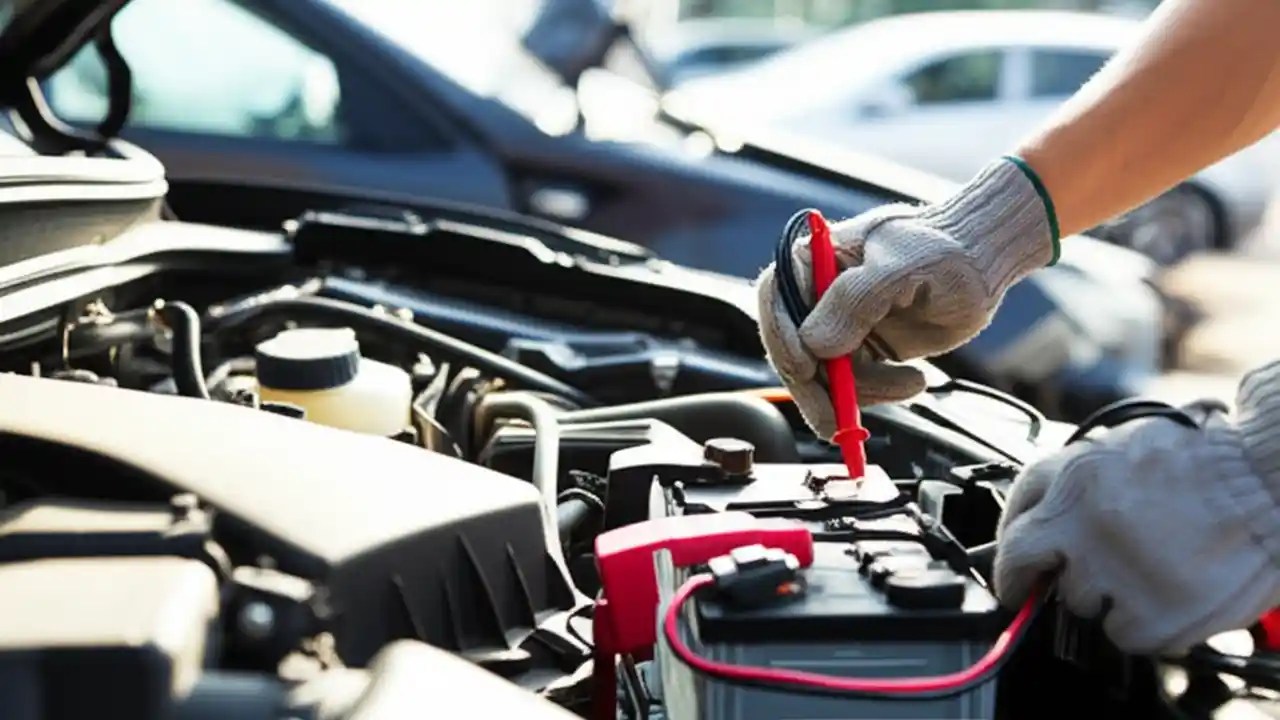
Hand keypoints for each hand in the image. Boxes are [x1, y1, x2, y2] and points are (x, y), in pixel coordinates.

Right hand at [756, 158, 1055, 438]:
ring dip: (858, 394)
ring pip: (822, 376)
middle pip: (792, 348)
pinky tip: (912, 381)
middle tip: (836, 421)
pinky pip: (851, 387)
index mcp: (816, 258)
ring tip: (909, 384)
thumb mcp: (901, 266)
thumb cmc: (944, 249)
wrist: (981, 264)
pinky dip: (876, 395)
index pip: (775, 299)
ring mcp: (838, 326)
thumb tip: (815, 345)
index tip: (806, 368)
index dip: (781, 336)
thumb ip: (856, 301)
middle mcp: (818, 294)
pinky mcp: (859, 351)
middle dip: (815, 388)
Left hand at [994, 360, 1279, 654]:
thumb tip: (1049, 521)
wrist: (1271, 478)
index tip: (1015, 566)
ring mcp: (1111, 570)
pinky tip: (1167, 597)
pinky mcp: (1148, 614)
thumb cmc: (1210, 462)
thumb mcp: (1123, 448)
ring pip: (1078, 601)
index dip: (1011, 547)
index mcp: (1073, 476)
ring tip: (1147, 572)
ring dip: (1103, 596)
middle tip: (1031, 592)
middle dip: (1026, 581)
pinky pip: (1123, 634)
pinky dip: (1142, 625)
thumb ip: (1077, 482)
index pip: (1014, 518)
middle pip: (1021, 564)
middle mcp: (1081, 522)